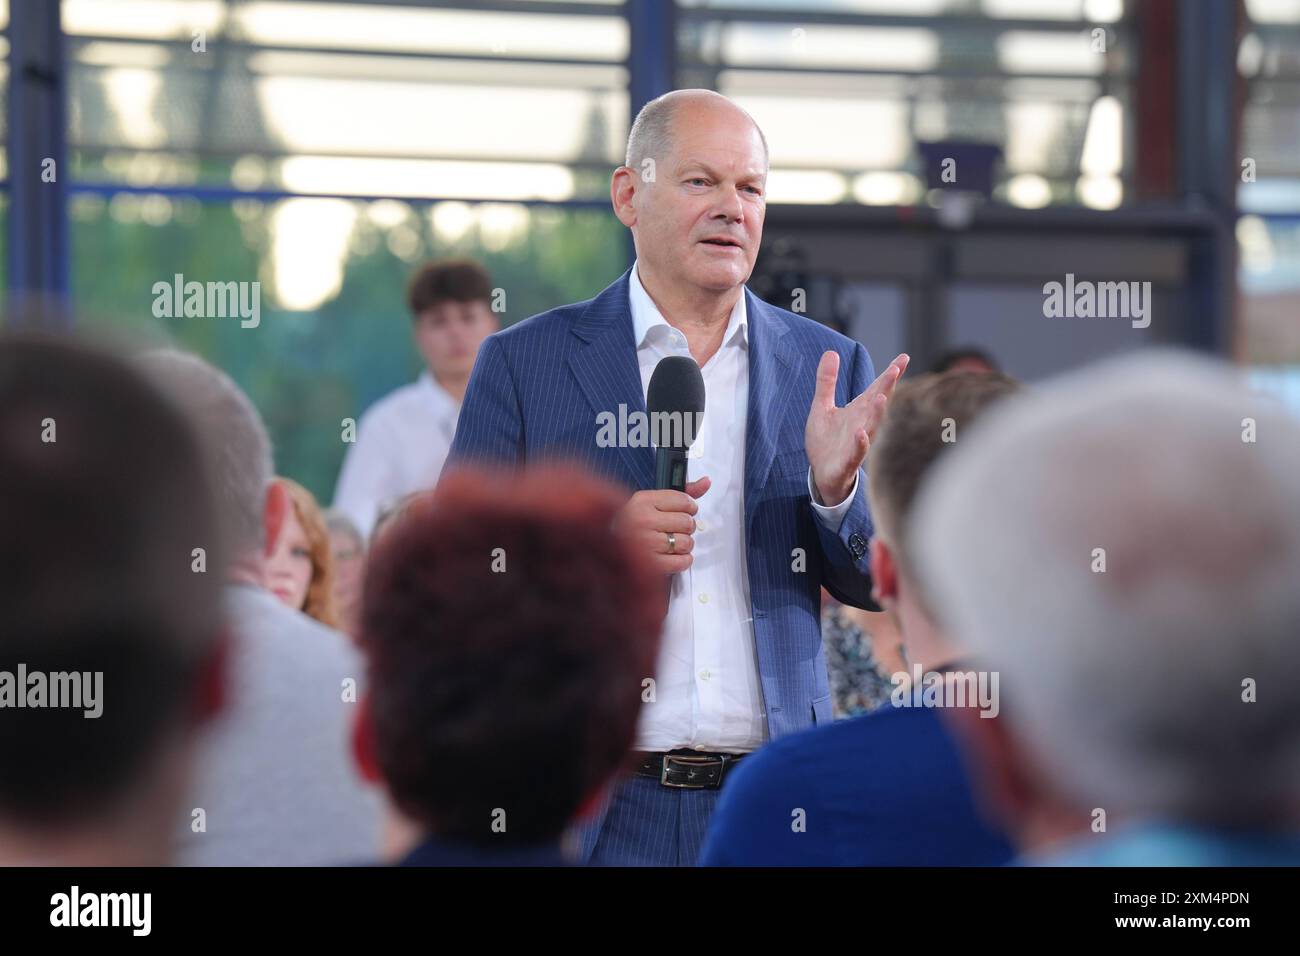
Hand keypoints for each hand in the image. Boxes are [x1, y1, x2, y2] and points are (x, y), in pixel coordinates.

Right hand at [615, 477, 710, 575]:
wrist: (606, 544)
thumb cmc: (631, 522)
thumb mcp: (651, 501)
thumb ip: (681, 492)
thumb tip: (706, 482)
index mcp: (643, 501)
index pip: (683, 501)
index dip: (689, 507)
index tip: (683, 511)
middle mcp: (643, 520)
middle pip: (687, 522)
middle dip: (686, 527)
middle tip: (675, 529)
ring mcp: (646, 543)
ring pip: (686, 543)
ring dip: (684, 544)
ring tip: (672, 542)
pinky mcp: (650, 564)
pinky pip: (682, 562)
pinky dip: (683, 560)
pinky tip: (673, 555)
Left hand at [805, 351, 908, 505]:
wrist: (822, 474)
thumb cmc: (827, 441)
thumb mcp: (822, 406)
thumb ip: (827, 381)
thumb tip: (831, 351)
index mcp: (859, 411)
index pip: (877, 389)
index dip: (890, 374)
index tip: (904, 357)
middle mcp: (863, 424)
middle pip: (878, 404)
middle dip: (887, 387)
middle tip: (896, 369)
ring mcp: (857, 443)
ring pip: (871, 427)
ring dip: (877, 413)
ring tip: (882, 397)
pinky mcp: (848, 461)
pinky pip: (857, 452)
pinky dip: (861, 443)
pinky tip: (862, 433)